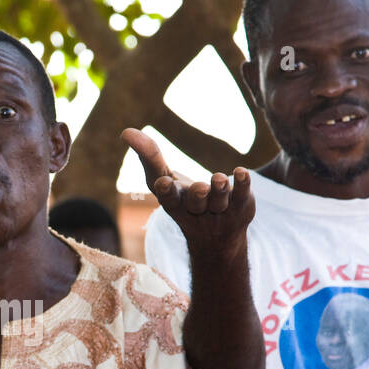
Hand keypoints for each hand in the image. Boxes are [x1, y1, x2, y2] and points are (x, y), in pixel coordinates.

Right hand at [122, 128, 253, 257]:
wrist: (217, 237)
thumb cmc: (183, 200)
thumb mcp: (163, 179)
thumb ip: (148, 156)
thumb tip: (125, 132)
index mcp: (174, 203)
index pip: (168, 199)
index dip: (166, 192)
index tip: (163, 183)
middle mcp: (196, 210)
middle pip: (195, 204)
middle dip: (196, 195)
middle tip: (200, 188)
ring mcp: (220, 211)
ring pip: (219, 201)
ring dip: (220, 190)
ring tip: (221, 179)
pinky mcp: (241, 208)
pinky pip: (243, 196)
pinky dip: (243, 185)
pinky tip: (241, 172)